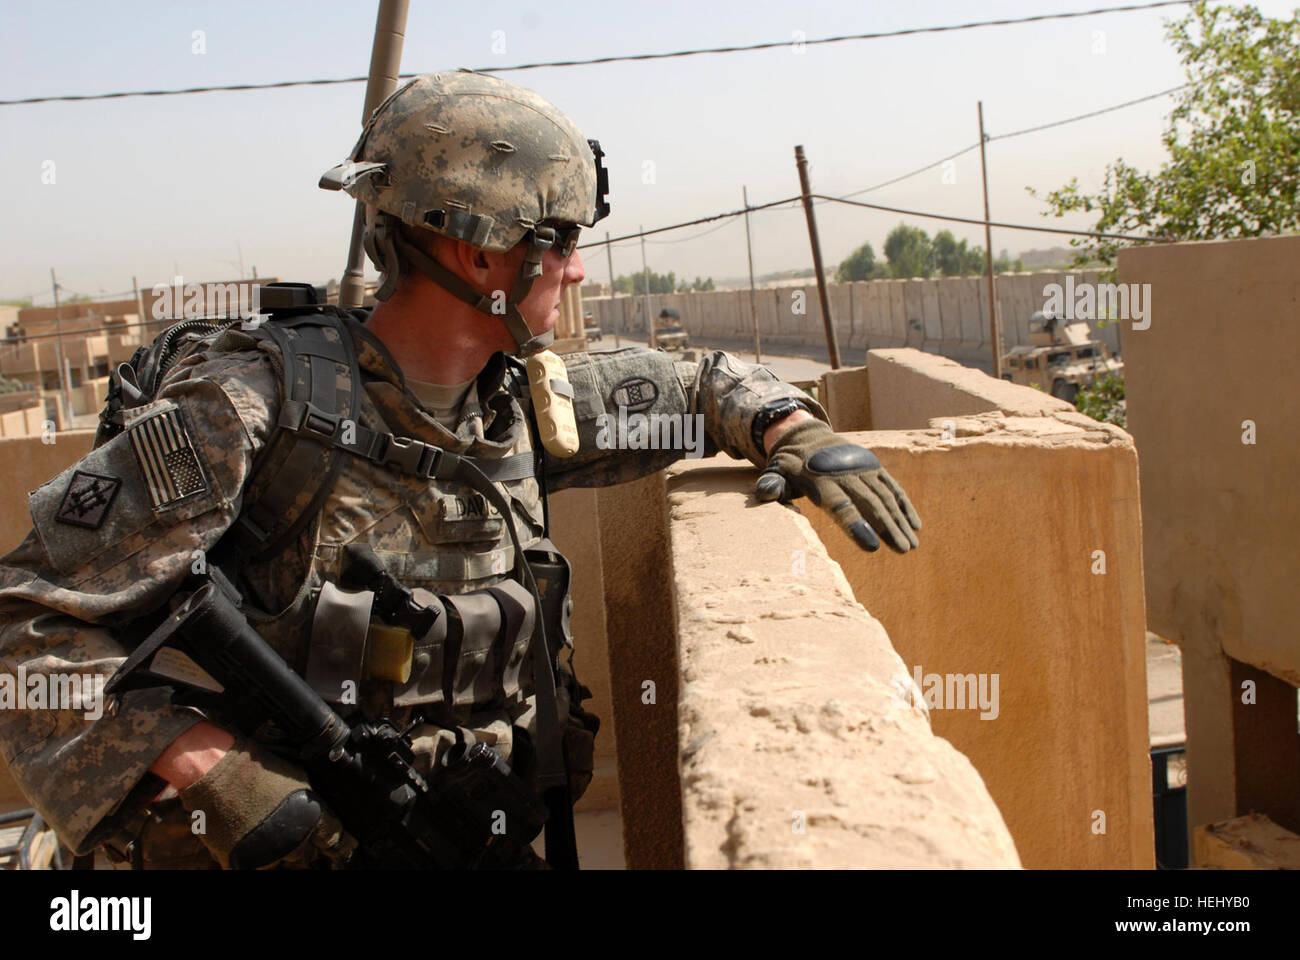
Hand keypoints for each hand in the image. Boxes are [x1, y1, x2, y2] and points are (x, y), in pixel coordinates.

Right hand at [178, 736, 355, 868]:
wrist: (217, 771)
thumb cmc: (256, 768)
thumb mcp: (297, 778)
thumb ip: (311, 803)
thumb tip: (322, 815)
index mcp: (311, 818)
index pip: (335, 840)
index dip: (341, 845)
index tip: (345, 851)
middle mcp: (293, 841)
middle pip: (303, 853)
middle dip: (299, 843)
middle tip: (286, 827)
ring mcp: (266, 854)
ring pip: (277, 860)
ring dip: (273, 849)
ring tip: (259, 824)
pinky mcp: (241, 862)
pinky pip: (253, 864)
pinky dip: (250, 854)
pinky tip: (244, 833)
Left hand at [755, 418, 920, 552]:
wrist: (807, 435)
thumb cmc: (789, 465)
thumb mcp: (775, 472)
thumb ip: (772, 484)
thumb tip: (764, 494)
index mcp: (820, 481)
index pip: (841, 506)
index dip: (856, 525)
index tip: (872, 547)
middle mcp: (846, 474)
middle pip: (870, 504)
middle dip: (888, 528)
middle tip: (902, 551)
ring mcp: (863, 468)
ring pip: (885, 497)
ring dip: (899, 521)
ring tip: (910, 546)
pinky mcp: (874, 466)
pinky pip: (893, 487)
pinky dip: (905, 505)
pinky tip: (914, 526)